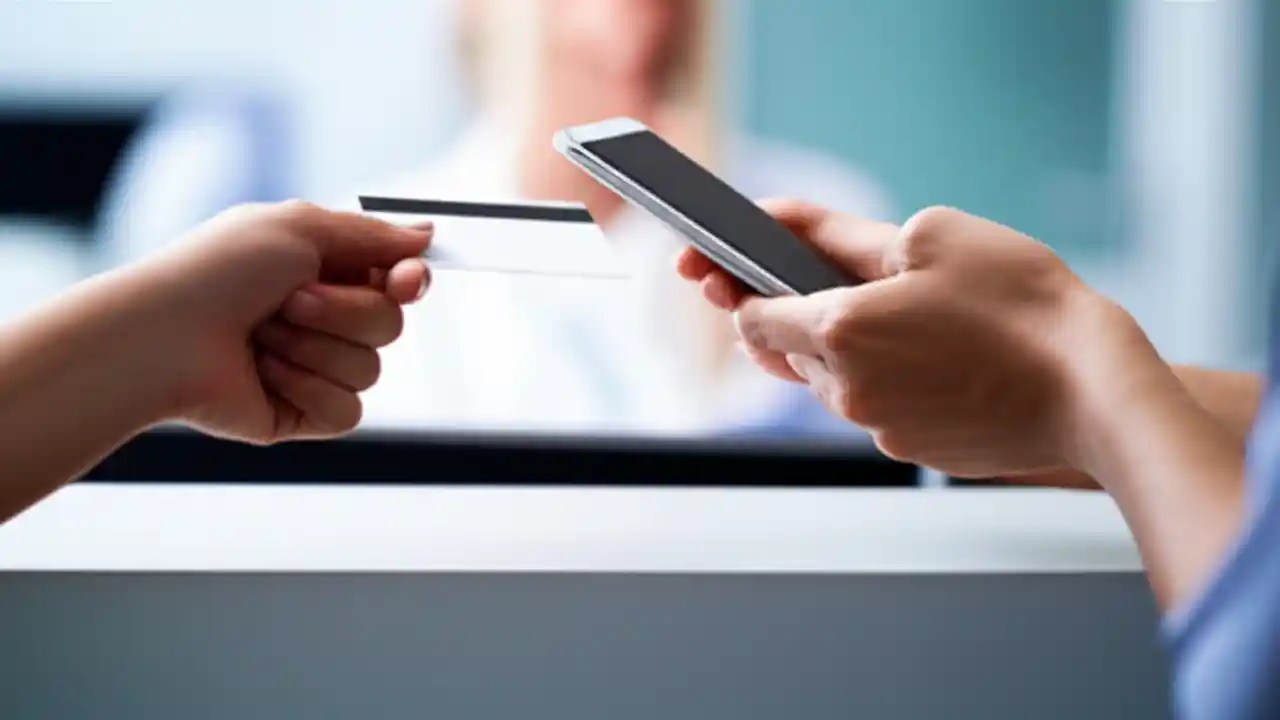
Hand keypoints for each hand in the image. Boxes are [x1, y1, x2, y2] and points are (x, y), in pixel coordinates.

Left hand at [138, 200, 431, 443]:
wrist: (162, 337)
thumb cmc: (218, 273)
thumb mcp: (300, 228)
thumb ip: (371, 235)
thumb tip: (426, 235)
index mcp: (323, 271)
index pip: (397, 280)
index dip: (409, 281)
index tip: (405, 280)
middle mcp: (322, 320)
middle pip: (391, 324)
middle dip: (343, 312)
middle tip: (288, 300)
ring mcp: (313, 368)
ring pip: (369, 368)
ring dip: (314, 348)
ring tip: (261, 337)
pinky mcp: (301, 413)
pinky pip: (347, 410)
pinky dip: (307, 388)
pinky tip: (264, 374)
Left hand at [677, 201, 1161, 477]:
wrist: (1097, 391)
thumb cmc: (1022, 306)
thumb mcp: (929, 239)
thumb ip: (840, 236)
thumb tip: (780, 222)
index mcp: (839, 331)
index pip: (752, 317)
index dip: (732, 288)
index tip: (714, 269)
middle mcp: (846, 391)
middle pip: (786, 349)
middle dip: (791, 312)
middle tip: (817, 277)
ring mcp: (879, 429)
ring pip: (833, 379)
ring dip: (844, 344)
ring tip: (903, 311)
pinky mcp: (913, 449)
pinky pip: (877, 404)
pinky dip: (886, 375)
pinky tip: (935, 350)